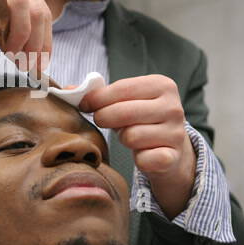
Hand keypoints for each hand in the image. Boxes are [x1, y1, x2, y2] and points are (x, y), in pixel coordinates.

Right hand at [0, 0, 52, 67]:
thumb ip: (9, 30)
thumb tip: (26, 56)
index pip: (43, 13)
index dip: (45, 42)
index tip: (40, 65)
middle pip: (37, 11)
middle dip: (36, 44)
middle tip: (26, 66)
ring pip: (21, 6)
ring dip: (19, 36)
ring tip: (9, 54)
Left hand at [79, 75, 196, 216]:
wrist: (172, 149)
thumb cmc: (141, 119)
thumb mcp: (126, 101)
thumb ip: (99, 94)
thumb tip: (67, 91)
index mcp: (162, 85)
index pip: (120, 88)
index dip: (96, 99)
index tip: (84, 105)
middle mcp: (174, 107)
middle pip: (123, 113)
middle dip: (106, 119)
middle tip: (105, 122)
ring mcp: (176, 133)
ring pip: (131, 137)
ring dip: (125, 139)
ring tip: (131, 137)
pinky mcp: (173, 157)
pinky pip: (143, 160)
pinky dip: (138, 159)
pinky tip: (142, 154)